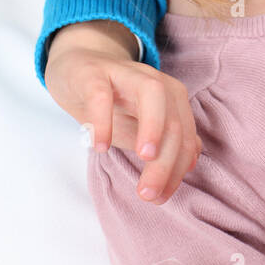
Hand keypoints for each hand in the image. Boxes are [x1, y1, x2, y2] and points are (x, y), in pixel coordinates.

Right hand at [45, 24, 200, 204]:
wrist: (75, 65)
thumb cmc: (110, 102)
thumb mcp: (136, 128)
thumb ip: (161, 145)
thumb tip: (188, 164)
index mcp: (170, 97)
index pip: (184, 135)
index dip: (177, 169)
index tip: (161, 198)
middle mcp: (154, 81)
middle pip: (173, 118)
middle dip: (166, 160)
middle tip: (149, 193)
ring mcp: (124, 73)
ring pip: (151, 92)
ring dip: (153, 126)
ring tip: (144, 158)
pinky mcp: (92, 73)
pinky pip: (101, 92)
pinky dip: (103, 118)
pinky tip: (99, 145)